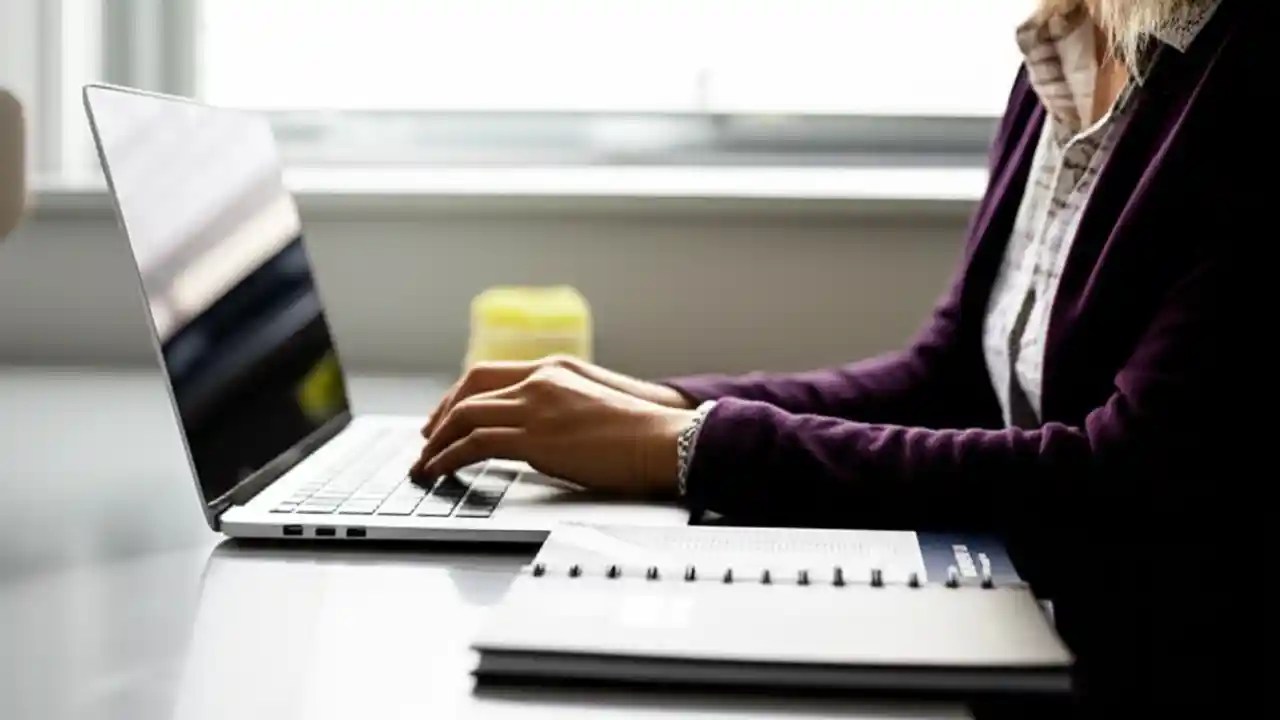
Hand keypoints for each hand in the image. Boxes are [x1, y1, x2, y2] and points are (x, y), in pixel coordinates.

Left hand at [421, 355, 690, 439]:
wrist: (664, 440)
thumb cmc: (643, 432)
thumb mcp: (595, 406)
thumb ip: (562, 408)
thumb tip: (539, 434)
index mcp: (554, 369)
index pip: (489, 374)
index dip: (460, 396)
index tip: (446, 416)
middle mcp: (539, 380)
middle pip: (469, 388)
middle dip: (440, 415)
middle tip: (426, 439)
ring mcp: (535, 406)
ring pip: (464, 417)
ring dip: (436, 443)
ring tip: (424, 465)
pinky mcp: (535, 437)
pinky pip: (474, 444)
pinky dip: (447, 458)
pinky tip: (438, 472)